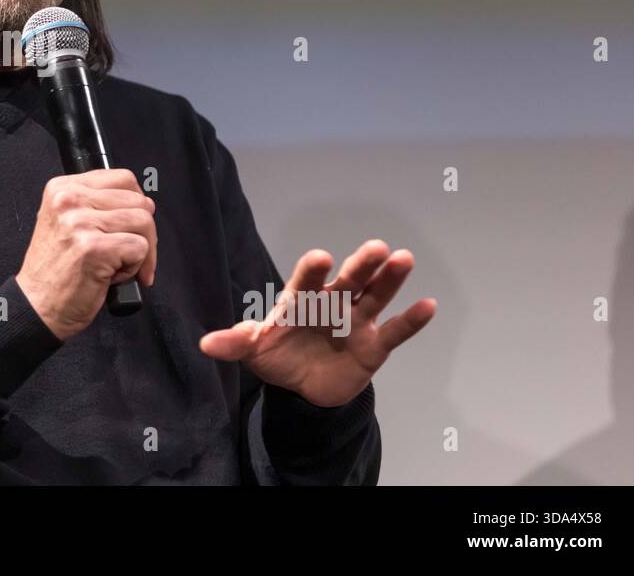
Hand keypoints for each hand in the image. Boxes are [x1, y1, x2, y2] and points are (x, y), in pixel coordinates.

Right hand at [16, 169, 156, 341]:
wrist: (37, 306)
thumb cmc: (55, 271)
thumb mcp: (67, 222)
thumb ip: (98, 206)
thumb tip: (145, 204)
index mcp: (62, 188)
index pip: (123, 178)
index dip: (136, 203)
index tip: (133, 226)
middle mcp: (69, 200)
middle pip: (138, 201)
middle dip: (144, 232)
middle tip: (129, 254)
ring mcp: (80, 222)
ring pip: (143, 222)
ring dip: (141, 251)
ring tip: (117, 266)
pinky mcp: (94, 247)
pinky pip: (140, 248)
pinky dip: (136, 268)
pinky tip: (112, 276)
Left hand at [198, 239, 435, 406]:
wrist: (304, 386)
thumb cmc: (279, 354)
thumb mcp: (253, 350)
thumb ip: (234, 344)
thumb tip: (205, 346)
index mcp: (302, 300)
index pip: (306, 281)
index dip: (312, 270)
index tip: (320, 258)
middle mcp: (332, 304)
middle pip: (348, 281)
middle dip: (361, 265)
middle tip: (377, 247)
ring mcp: (355, 323)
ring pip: (375, 297)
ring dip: (389, 280)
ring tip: (404, 259)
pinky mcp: (374, 346)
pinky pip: (395, 332)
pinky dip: (410, 321)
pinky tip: (428, 305)